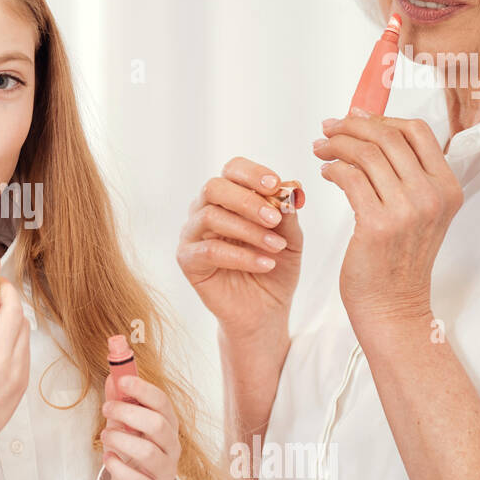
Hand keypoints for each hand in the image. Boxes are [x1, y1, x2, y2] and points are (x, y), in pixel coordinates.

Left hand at [99, 374, 181, 479]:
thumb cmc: (133, 452)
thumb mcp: (126, 425)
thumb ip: (121, 401)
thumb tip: (112, 377)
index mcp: (168, 425)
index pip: (162, 402)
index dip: (142, 389)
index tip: (121, 380)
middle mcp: (171, 446)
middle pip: (157, 424)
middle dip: (128, 412)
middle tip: (106, 409)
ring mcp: (165, 470)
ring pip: (148, 452)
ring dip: (119, 439)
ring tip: (105, 436)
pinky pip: (136, 479)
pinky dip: (117, 466)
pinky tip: (108, 458)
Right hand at [177, 157, 302, 336]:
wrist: (265, 309)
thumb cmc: (275, 267)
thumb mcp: (291, 239)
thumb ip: (288, 214)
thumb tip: (291, 187)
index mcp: (229, 197)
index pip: (232, 170)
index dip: (252, 173)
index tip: (276, 185)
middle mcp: (205, 210)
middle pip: (214, 187)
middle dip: (247, 200)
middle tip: (275, 218)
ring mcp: (192, 234)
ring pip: (210, 216)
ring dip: (248, 230)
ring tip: (277, 247)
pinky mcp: (188, 260)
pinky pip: (209, 250)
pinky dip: (241, 256)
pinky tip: (265, 264)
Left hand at [314, 108, 461, 325]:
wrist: (393, 306)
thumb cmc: (398, 259)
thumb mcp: (419, 212)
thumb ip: (407, 175)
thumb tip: (373, 131)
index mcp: (448, 187)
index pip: (417, 131)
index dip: (381, 118)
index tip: (354, 116)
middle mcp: (432, 195)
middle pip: (388, 137)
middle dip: (352, 126)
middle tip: (328, 127)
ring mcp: (408, 210)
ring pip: (366, 154)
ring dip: (336, 145)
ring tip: (319, 147)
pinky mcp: (378, 225)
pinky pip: (349, 178)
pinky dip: (332, 169)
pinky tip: (324, 172)